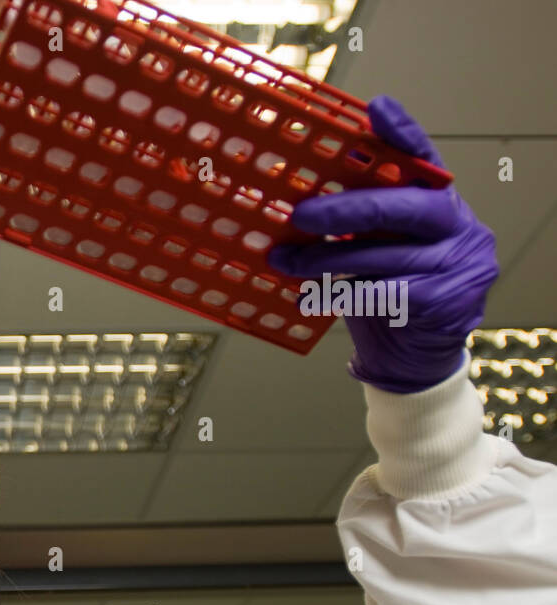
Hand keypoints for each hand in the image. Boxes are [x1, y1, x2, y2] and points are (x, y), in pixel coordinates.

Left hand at [267, 96, 498, 393]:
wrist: (415, 355)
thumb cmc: (389, 287)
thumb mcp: (377, 244)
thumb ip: (358, 217)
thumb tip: (295, 197)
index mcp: (439, 199)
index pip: (423, 157)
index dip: (401, 133)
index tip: (376, 109)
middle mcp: (456, 224)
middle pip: (400, 207)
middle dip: (345, 210)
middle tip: (300, 214)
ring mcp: (458, 263)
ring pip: (383, 256)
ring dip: (326, 260)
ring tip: (285, 260)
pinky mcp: (446, 301)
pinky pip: (383, 294)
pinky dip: (342, 294)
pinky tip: (312, 295)